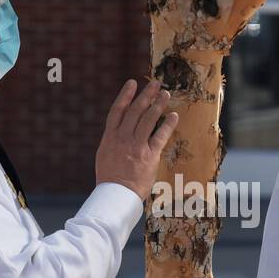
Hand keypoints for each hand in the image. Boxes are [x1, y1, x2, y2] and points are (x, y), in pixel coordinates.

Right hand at [95, 79, 178, 200]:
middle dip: (146, 95)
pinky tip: (174, 116)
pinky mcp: (149, 155)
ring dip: (158, 105)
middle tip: (156, 84)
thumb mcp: (105, 156)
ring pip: (148, 119)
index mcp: (110, 137)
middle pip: (135, 111)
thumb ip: (113, 142)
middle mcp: (122, 138)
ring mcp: (136, 145)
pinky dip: (168, 124)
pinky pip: (160, 136)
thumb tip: (119, 132)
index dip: (125, 95)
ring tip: (166, 94)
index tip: (132, 83)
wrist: (115, 194)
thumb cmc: (109, 179)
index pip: (117, 110)